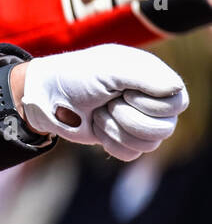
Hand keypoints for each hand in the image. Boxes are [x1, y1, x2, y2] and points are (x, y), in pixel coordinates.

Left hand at [10, 44, 187, 160]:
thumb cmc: (75, 76)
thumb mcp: (108, 70)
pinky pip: (132, 153)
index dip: (150, 104)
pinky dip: (110, 142)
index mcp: (152, 76)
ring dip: (116, 129)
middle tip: (106, 103)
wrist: (46, 97)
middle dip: (128, 118)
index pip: (177, 102)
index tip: (123, 92)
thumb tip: (176, 89)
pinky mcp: (122, 138)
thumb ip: (143, 77)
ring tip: (98, 113)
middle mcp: (149, 99)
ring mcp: (137, 120)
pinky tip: (96, 127)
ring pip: (150, 143)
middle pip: (166, 127)